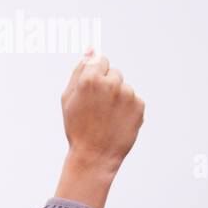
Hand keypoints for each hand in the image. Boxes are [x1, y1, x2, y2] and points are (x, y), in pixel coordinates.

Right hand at [55, 50, 144, 207]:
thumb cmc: (77, 128)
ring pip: (125, 88)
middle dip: (107, 87)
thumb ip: (78, 71)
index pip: (100, 61)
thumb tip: (91, 50)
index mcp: (90, 79)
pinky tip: (117, 123)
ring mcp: (127, 94)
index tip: (92, 93)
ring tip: (107, 119)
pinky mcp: (139, 106)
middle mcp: (111, 83)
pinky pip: (134, 100)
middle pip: (114, 73)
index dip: (95, 77)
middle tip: (98, 110)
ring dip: (118, 99)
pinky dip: (127, 110)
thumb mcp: (68, 99)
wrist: (93, 157)